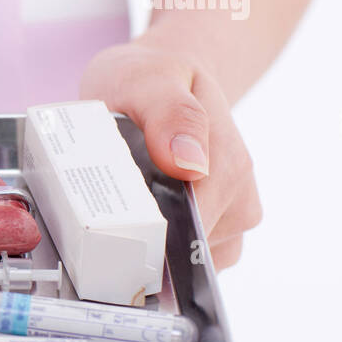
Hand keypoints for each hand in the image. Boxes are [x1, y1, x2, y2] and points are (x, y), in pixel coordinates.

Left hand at [79, 40, 261, 269]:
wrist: (165, 78)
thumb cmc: (151, 79)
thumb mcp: (149, 79)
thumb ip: (169, 113)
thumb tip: (190, 164)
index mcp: (227, 162)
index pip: (192, 225)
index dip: (149, 236)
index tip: (111, 231)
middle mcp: (239, 195)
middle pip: (186, 249)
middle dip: (143, 240)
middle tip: (102, 211)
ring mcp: (232, 218)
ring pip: (187, 262)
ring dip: (149, 246)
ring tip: (118, 207)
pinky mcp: (219, 233)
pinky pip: (187, 263)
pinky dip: (156, 251)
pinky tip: (134, 221)